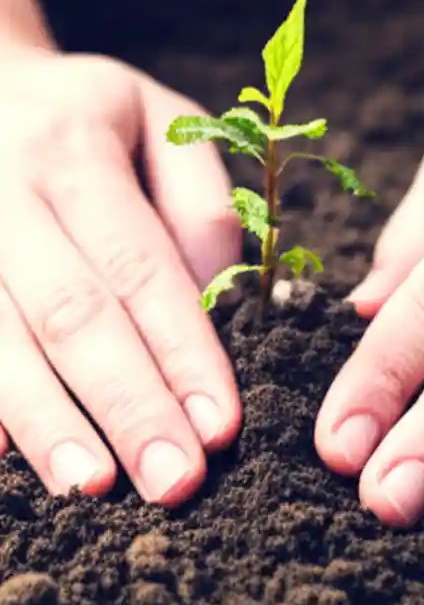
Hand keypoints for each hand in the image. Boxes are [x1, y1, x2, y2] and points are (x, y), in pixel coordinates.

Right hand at [0, 49, 241, 504]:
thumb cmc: (90, 116)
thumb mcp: (162, 121)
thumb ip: (200, 204)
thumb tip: (220, 305)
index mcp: (72, 148)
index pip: (139, 267)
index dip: (181, 351)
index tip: (221, 424)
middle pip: (69, 312)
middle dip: (125, 403)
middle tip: (173, 480)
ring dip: (45, 420)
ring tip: (93, 487)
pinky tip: (5, 458)